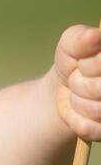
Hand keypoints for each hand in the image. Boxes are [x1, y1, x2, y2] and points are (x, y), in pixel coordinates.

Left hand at [51, 24, 100, 141]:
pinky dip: (76, 119)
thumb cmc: (74, 60)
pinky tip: (80, 110)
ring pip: (96, 110)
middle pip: (99, 89)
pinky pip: (89, 128)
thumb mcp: (70, 43)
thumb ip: (80, 38)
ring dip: (77, 101)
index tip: (81, 62)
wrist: (66, 89)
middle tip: (78, 79)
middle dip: (79, 83)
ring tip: (79, 94)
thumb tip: (94, 36)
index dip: (86, 65)